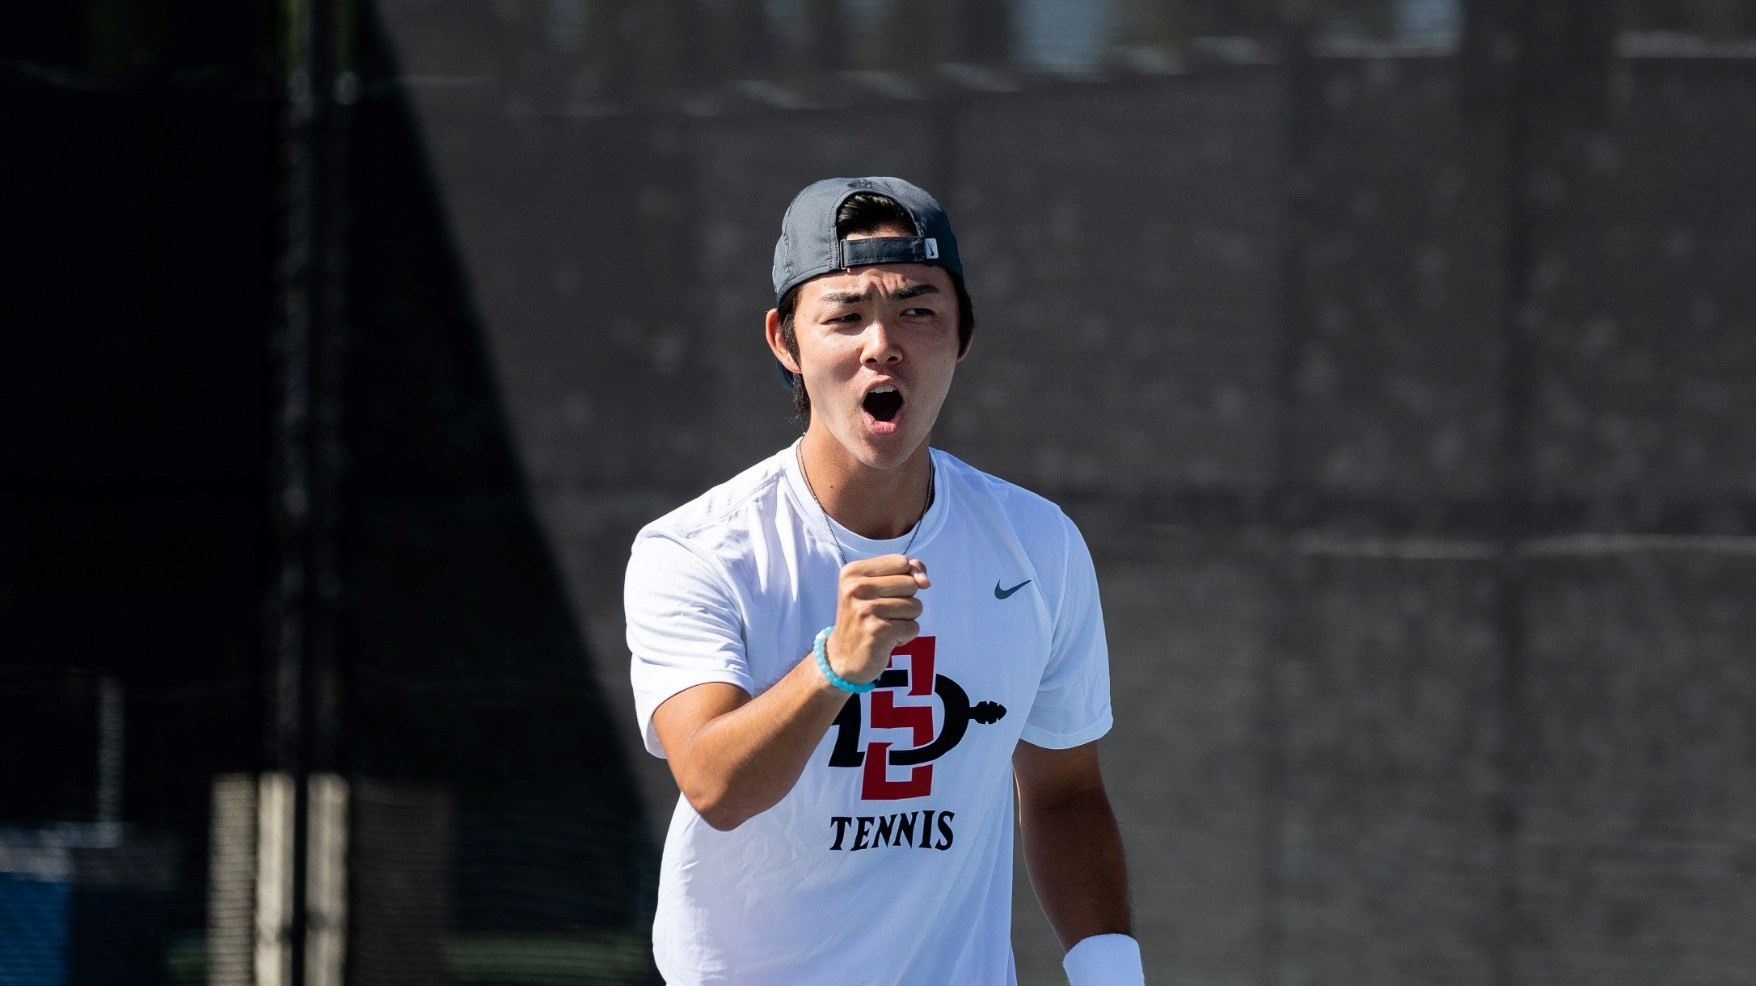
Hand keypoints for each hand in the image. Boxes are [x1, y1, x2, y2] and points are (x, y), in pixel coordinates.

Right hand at [827, 554, 929, 684]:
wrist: (842, 657)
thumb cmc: (865, 618)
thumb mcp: (876, 588)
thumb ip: (905, 572)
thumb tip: (925, 581)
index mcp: (853, 571)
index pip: (902, 562)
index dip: (905, 578)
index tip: (888, 593)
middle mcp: (857, 588)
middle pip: (911, 584)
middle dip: (906, 601)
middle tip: (883, 613)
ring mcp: (866, 610)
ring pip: (915, 606)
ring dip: (906, 620)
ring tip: (884, 626)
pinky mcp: (878, 631)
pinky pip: (913, 627)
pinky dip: (905, 636)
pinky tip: (886, 640)